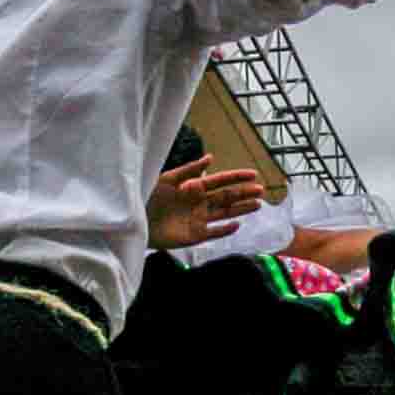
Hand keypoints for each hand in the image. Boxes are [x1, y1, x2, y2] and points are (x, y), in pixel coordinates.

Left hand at [147, 155, 264, 249]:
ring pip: (225, 213)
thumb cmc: (147, 197)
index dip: (236, 177)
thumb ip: (188, 170)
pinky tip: (237, 225)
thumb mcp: (167, 179)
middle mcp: (199, 202)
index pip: (220, 181)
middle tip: (260, 191)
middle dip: (244, 193)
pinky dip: (225, 230)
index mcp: (194, 187)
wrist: (134, 219)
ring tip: (258, 205)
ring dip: (241, 209)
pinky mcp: (194, 236)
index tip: (253, 174)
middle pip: (226, 197)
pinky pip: (213, 233)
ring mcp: (198, 219)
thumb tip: (210, 158)